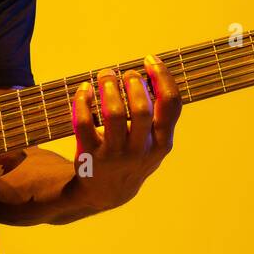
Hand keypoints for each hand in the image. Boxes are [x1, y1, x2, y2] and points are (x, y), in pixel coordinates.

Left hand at [67, 55, 181, 212]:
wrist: (107, 192)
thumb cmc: (134, 157)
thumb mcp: (155, 143)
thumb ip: (159, 116)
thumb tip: (154, 73)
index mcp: (161, 143)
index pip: (170, 105)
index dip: (162, 78)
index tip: (150, 60)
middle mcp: (140, 150)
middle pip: (141, 110)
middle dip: (133, 84)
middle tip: (125, 72)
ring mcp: (115, 155)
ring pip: (113, 115)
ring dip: (109, 89)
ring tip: (105, 75)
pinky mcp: (90, 156)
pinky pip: (84, 124)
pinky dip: (83, 102)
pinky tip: (84, 90)